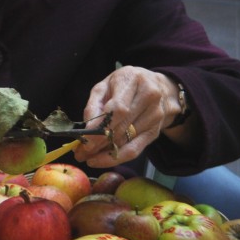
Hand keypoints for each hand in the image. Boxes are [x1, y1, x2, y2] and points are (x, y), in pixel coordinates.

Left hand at [72, 66, 192, 167]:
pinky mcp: (156, 131)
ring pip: (126, 140)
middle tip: (80, 153)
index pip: (117, 109)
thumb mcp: (105, 86)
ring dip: (105, 151)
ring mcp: (156, 115)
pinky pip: (136, 149)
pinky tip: (103, 160)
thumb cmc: (125, 85)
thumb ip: (93, 104)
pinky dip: (117, 157)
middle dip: (98, 143)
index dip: (100, 127)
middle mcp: (148, 96)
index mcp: (132, 80)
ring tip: (88, 156)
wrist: (159, 87)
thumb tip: (86, 128)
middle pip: (122, 126)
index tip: (85, 141)